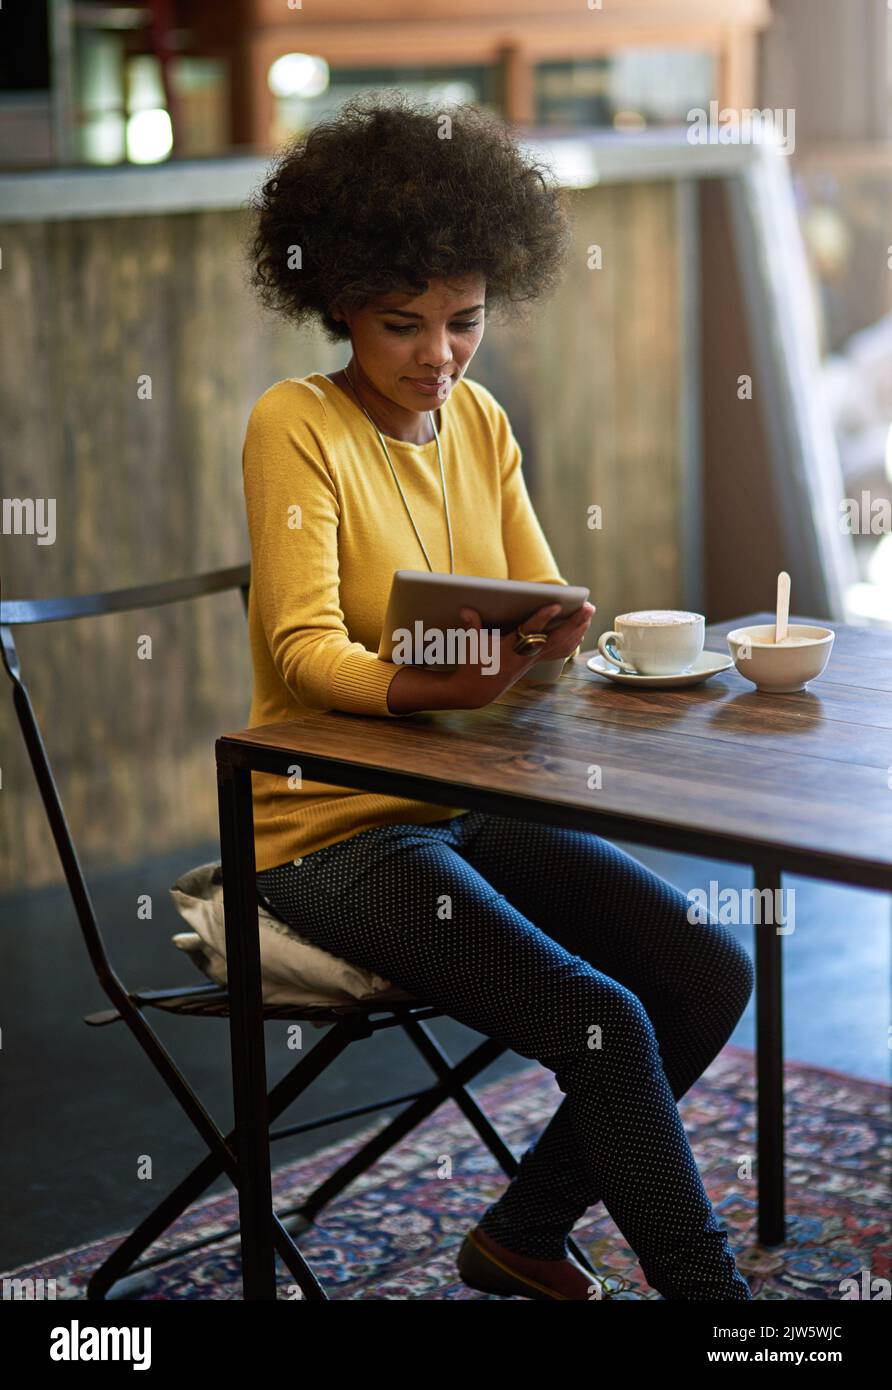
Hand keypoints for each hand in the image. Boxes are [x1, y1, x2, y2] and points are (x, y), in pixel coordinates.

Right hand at [448, 600, 595, 708]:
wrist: (478, 690)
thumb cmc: (474, 665)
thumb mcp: (470, 645)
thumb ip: (472, 624)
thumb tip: (466, 608)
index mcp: (510, 650)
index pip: (529, 632)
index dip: (542, 619)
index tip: (555, 605)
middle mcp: (526, 656)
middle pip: (556, 639)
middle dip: (574, 623)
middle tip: (588, 607)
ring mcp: (532, 661)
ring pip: (562, 645)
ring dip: (578, 629)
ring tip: (589, 613)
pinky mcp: (534, 663)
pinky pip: (559, 652)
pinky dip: (572, 640)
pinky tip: (580, 631)